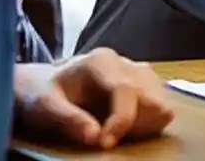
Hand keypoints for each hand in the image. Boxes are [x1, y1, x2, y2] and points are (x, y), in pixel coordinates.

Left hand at [13, 48, 173, 149]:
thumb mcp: (45, 105)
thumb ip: (68, 118)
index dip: (122, 119)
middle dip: (132, 124)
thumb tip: (94, 136)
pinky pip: (161, 109)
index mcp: (102, 61)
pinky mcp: (147, 86)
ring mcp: (140, 73)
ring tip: (110, 130)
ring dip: (140, 124)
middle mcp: (126, 63)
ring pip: (159, 104)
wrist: (44, 85)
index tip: (106, 143)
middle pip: (149, 98)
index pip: (126, 89)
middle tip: (106, 139)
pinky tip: (121, 127)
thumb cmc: (43, 94)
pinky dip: (145, 124)